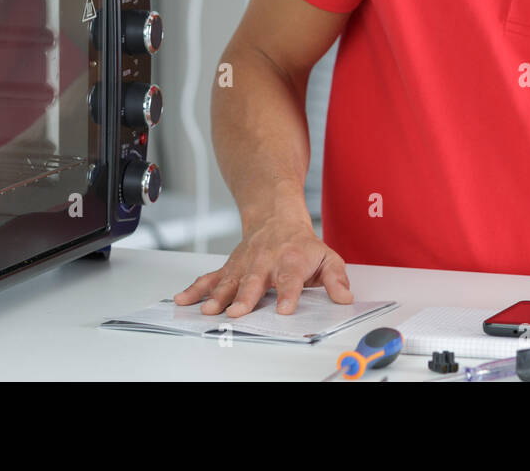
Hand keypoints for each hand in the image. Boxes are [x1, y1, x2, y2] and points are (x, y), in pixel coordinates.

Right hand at [172, 212, 352, 316]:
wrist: (276, 217)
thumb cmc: (301, 244)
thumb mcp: (327, 257)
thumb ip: (336, 279)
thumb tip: (345, 297)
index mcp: (290, 261)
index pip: (290, 280)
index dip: (288, 294)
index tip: (284, 309)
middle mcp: (265, 263)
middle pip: (254, 281)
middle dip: (245, 297)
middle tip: (238, 312)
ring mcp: (244, 265)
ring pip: (229, 281)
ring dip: (217, 296)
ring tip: (208, 310)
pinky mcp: (230, 267)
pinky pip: (210, 278)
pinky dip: (196, 289)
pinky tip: (184, 299)